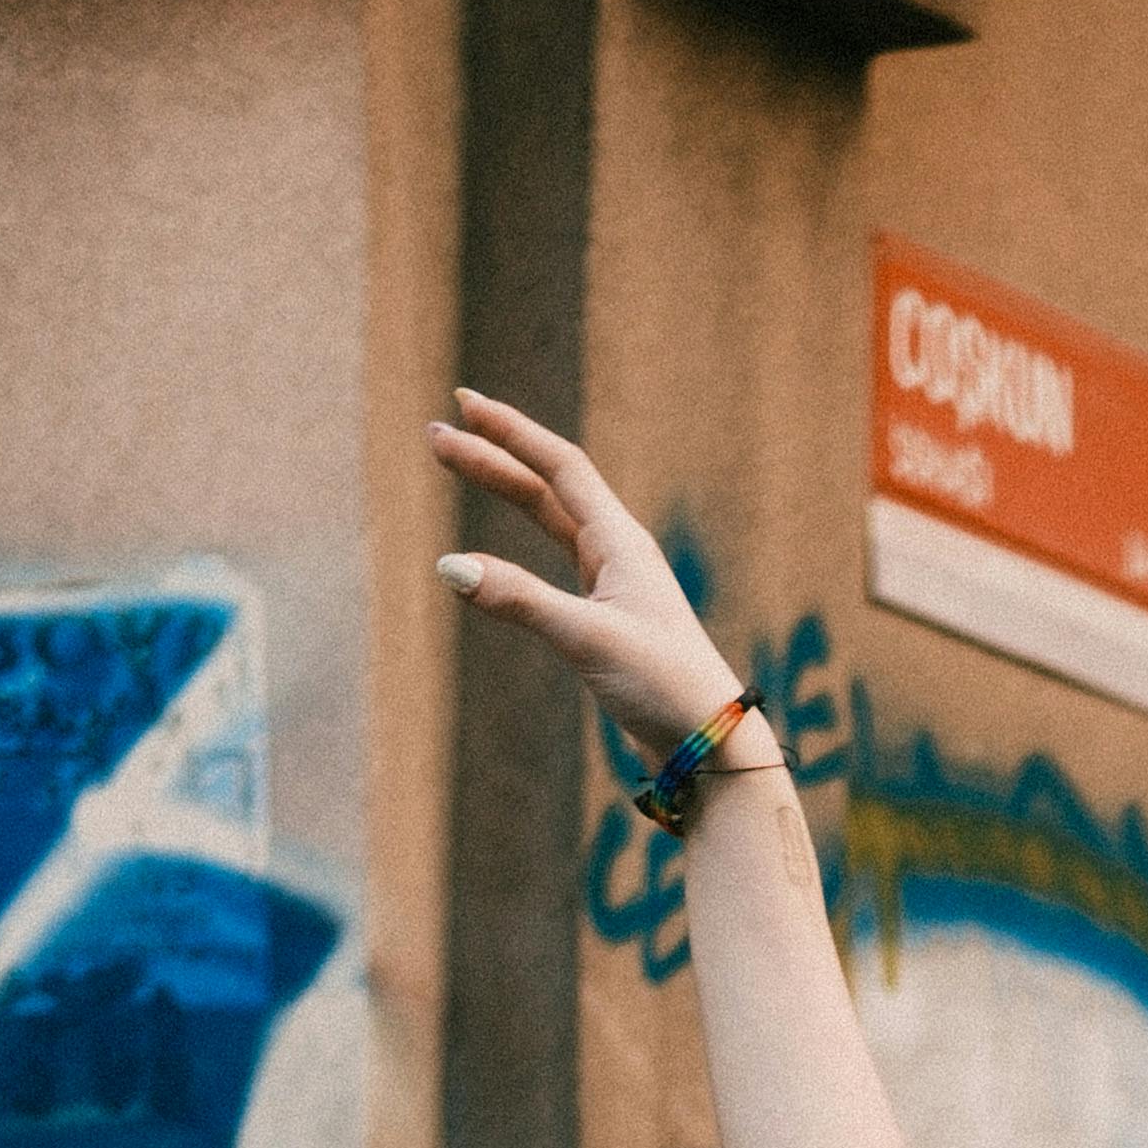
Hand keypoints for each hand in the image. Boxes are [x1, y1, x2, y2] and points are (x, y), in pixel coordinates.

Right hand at [430, 388, 748, 765]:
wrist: (709, 742)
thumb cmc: (664, 686)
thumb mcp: (587, 639)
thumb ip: (519, 601)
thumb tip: (449, 567)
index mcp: (621, 542)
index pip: (559, 467)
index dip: (511, 433)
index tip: (465, 406)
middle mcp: (619, 553)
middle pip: (547, 488)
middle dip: (493, 457)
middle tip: (437, 437)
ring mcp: (614, 585)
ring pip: (550, 521)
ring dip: (503, 490)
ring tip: (458, 464)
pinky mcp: (608, 620)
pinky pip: (554, 565)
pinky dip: (515, 550)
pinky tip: (490, 558)